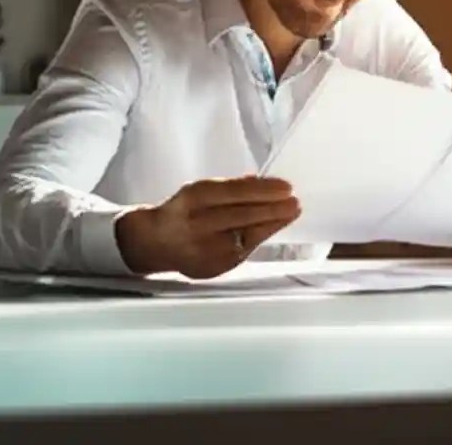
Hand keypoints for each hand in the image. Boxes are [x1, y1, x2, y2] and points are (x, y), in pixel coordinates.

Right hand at [116, 176, 300, 278]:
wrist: (156, 241)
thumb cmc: (184, 211)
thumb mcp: (201, 190)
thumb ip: (231, 188)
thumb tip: (263, 183)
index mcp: (194, 198)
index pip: (235, 192)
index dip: (263, 190)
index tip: (287, 187)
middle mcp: (198, 224)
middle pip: (243, 216)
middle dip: (273, 209)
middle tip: (295, 203)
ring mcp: (205, 249)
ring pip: (246, 236)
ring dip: (272, 224)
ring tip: (290, 214)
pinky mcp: (212, 267)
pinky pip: (242, 252)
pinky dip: (259, 239)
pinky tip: (271, 229)